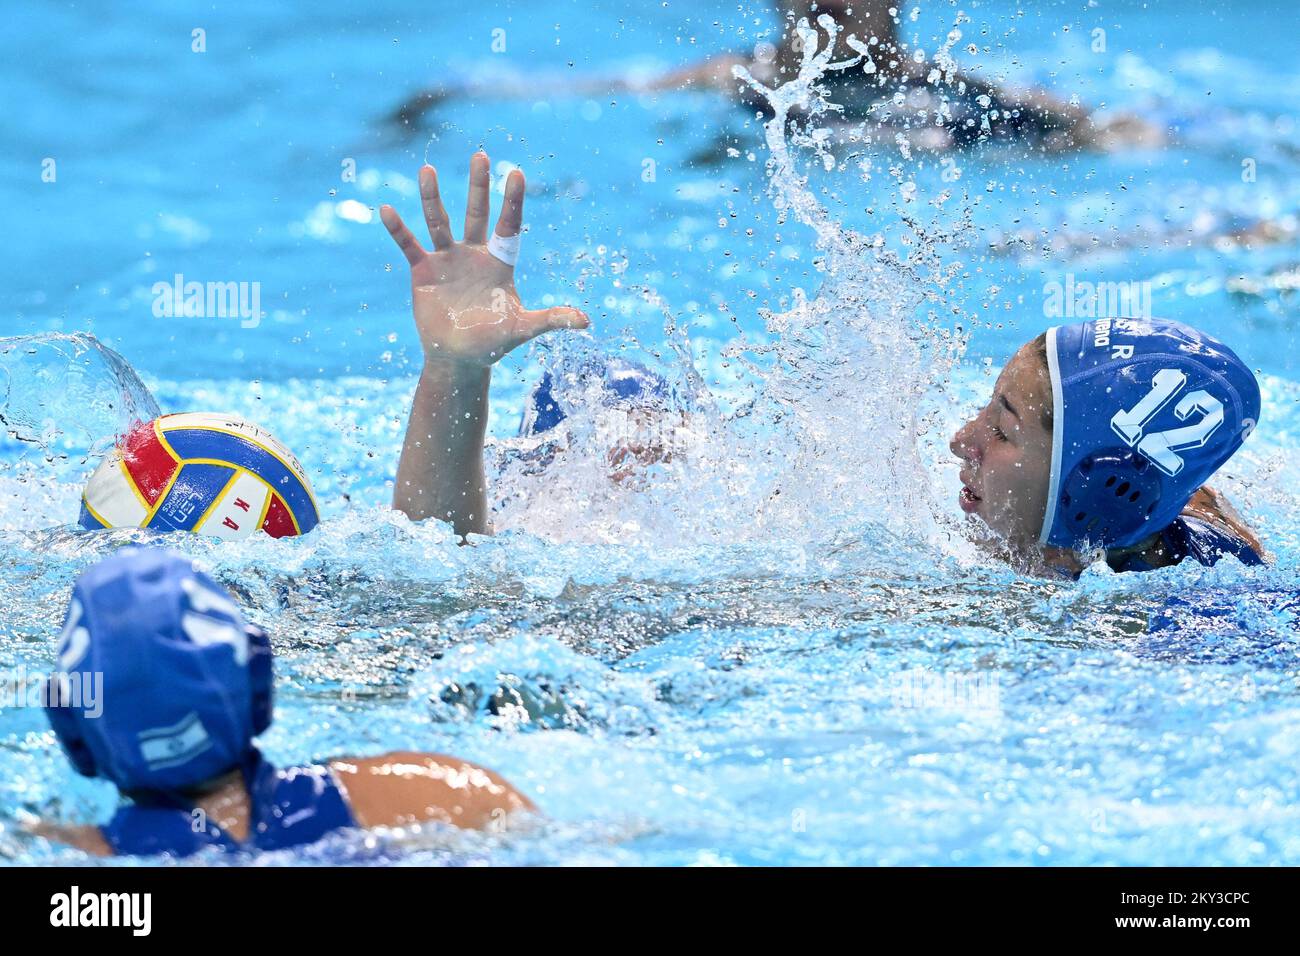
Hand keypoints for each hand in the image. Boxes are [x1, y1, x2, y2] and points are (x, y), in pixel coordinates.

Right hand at [380, 152, 588, 367]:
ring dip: (432, 197)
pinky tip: (387, 209)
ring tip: (427, 169)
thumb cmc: (493, 343)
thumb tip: (586, 321)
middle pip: (476, 213)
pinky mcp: (423, 271)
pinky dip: (398, 229)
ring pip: (439, 221)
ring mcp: (447, 259)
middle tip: (481, 154)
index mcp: (499, 262)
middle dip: (479, 185)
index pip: (508, 225)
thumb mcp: (523, 328)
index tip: (518, 172)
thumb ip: (551, 319)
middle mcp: (473, 254)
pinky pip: (409, 244)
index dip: (512, 201)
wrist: (458, 358)